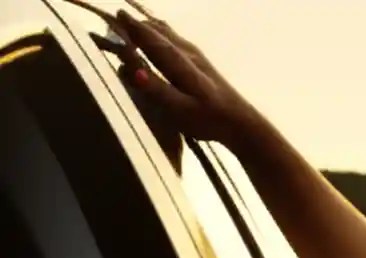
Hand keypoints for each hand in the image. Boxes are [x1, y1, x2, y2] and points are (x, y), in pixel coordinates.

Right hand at [115, 9, 264, 151]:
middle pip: (159, 32)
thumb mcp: (180, 109)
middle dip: (136, 25)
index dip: (132, 28)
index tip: (115, 15)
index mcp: (180, 63)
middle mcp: (188, 53)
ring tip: (131, 23)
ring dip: (148, 27)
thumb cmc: (209, 119)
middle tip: (114, 20)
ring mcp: (197, 56)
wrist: (242, 123)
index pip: (152, 40)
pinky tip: (158, 36)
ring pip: (168, 34)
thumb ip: (155, 89)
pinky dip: (159, 34)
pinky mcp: (202, 63)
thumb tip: (130, 69)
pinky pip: (174, 40)